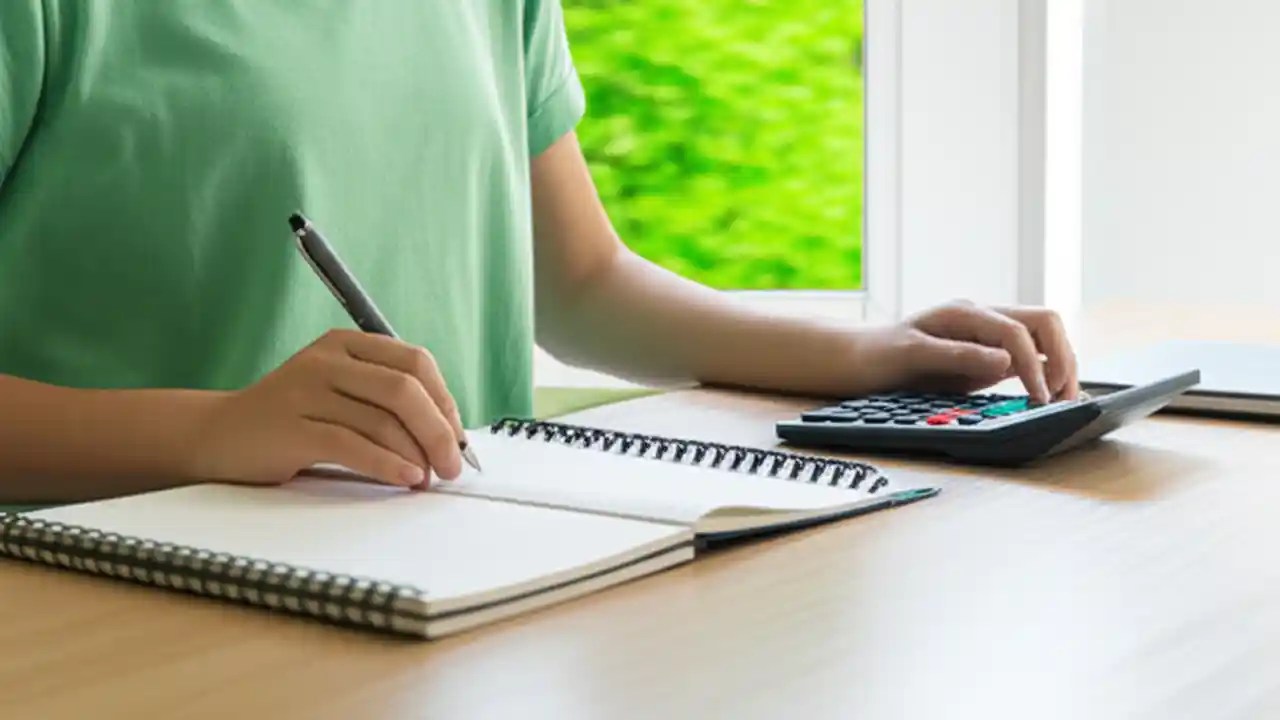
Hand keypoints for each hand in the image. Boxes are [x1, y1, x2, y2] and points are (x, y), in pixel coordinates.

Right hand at [190, 329, 466, 487]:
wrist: (217, 437)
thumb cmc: (292, 421)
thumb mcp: (339, 394)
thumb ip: (385, 403)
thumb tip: (449, 436)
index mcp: (346, 344)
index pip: (415, 362)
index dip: (444, 401)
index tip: (458, 437)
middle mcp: (326, 360)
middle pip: (405, 389)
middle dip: (439, 431)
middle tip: (453, 466)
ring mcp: (305, 390)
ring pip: (382, 420)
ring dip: (416, 454)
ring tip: (429, 478)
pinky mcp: (291, 427)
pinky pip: (353, 445)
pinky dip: (387, 465)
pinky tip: (406, 478)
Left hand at [849, 300, 1078, 403]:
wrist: (859, 360)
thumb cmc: (879, 354)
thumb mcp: (912, 355)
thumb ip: (958, 355)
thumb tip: (1005, 361)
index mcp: (964, 313)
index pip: (1016, 331)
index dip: (1034, 365)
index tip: (1038, 399)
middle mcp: (982, 318)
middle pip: (1044, 323)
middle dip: (1062, 358)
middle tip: (1062, 399)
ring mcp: (987, 335)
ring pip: (1044, 338)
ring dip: (1060, 365)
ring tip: (1064, 401)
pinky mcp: (987, 355)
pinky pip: (1029, 357)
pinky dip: (1045, 373)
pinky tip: (1048, 397)